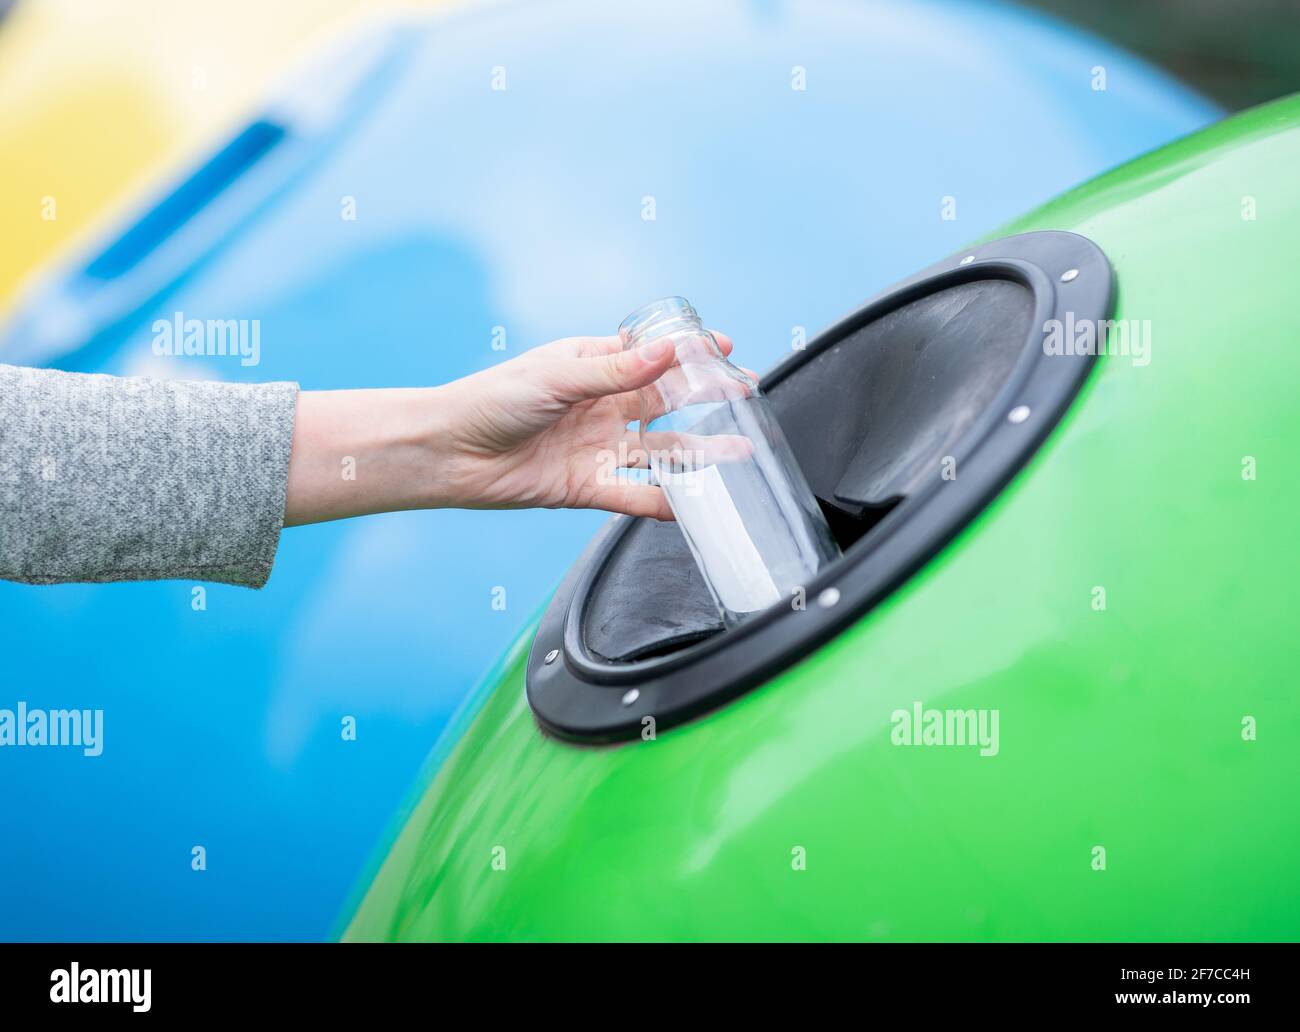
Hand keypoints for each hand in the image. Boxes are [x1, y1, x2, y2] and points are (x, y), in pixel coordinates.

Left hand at [284, 331, 736, 525]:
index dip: (687, 351)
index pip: (651, 355)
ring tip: (739, 452)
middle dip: (706, 397)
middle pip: (665, 401)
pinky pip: (634, 493)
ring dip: (698, 452)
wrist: (450, 452)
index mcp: (591, 367)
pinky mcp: (587, 486)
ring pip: (659, 449)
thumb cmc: (492, 400)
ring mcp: (597, 446)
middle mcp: (600, 406)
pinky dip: (663, 500)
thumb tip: (671, 349)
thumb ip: (617, 370)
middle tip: (745, 394)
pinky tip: (693, 504)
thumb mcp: (558, 375)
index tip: (724, 346)